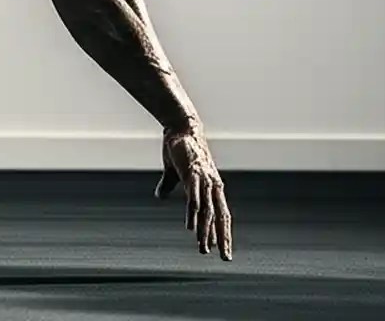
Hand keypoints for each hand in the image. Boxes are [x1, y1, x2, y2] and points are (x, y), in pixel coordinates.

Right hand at [155, 125, 232, 260]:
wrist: (180, 127)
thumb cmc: (179, 148)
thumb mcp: (174, 172)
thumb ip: (168, 186)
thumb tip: (160, 197)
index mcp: (212, 187)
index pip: (221, 214)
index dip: (222, 233)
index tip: (223, 251)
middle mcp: (213, 186)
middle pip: (221, 216)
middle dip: (222, 238)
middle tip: (224, 258)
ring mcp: (204, 180)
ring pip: (207, 211)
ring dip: (206, 231)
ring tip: (204, 248)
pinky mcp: (193, 173)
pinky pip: (194, 198)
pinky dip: (193, 214)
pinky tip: (191, 227)